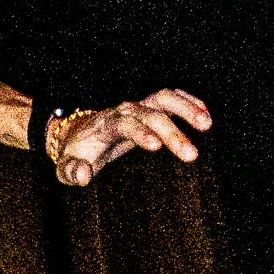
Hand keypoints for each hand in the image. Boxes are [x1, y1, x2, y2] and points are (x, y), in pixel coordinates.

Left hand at [48, 89, 212, 189]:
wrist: (77, 135)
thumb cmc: (75, 155)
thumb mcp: (66, 168)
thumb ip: (71, 172)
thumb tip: (83, 175)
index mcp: (105, 125)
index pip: (124, 123)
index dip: (140, 132)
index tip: (156, 147)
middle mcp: (123, 111)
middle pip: (150, 113)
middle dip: (172, 132)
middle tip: (192, 155)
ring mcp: (138, 107)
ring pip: (163, 98)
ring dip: (186, 108)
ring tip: (207, 125)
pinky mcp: (149, 108)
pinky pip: (171, 98)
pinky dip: (188, 101)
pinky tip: (206, 115)